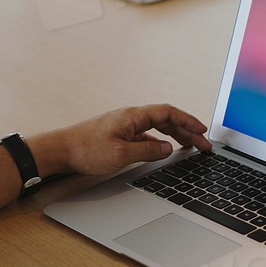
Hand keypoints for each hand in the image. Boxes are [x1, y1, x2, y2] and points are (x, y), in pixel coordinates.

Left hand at [32, 105, 213, 177]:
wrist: (61, 151)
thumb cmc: (86, 150)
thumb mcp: (121, 154)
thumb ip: (147, 151)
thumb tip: (168, 149)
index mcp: (133, 116)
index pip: (168, 112)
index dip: (188, 121)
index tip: (202, 131)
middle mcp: (131, 118)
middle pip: (166, 119)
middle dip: (187, 131)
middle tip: (203, 145)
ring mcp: (125, 126)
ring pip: (158, 128)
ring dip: (176, 136)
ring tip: (191, 147)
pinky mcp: (120, 136)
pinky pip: (147, 136)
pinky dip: (160, 142)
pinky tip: (165, 152)